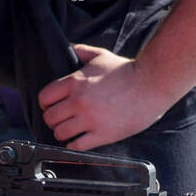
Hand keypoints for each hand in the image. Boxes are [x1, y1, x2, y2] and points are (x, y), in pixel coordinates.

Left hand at [39, 43, 169, 151]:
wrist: (150, 83)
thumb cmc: (127, 71)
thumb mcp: (101, 56)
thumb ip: (82, 52)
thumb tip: (71, 49)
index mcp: (75, 82)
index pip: (45, 98)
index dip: (46, 104)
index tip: (53, 107)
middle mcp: (78, 101)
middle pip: (49, 118)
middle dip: (53, 121)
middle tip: (62, 121)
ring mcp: (89, 119)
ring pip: (60, 133)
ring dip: (63, 134)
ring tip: (71, 132)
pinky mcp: (101, 134)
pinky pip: (76, 146)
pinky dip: (74, 145)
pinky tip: (80, 140)